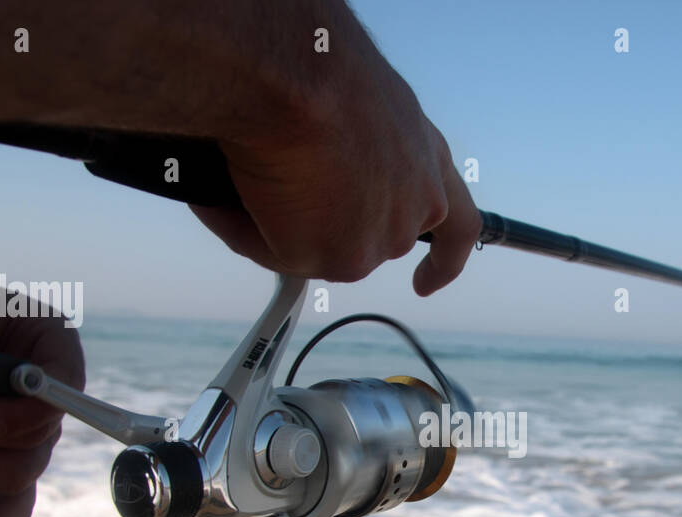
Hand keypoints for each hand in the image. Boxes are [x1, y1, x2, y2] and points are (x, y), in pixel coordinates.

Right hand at [189, 28, 481, 294]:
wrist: (300, 76)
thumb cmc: (323, 67)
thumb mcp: (362, 109)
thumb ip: (359, 154)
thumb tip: (314, 173)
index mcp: (429, 164)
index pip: (455, 228)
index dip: (441, 262)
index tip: (425, 285)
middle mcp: (415, 207)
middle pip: (366, 240)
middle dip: (326, 225)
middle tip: (279, 189)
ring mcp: (380, 240)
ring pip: (316, 248)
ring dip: (276, 220)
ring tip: (245, 169)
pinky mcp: (338, 258)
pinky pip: (274, 253)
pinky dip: (243, 227)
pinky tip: (225, 193)